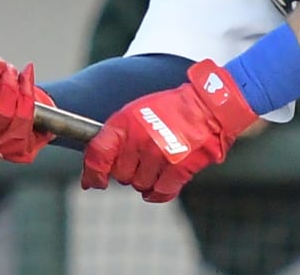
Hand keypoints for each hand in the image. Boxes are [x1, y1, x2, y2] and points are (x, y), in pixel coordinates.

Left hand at [81, 59, 257, 202]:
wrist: (207, 105)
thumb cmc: (170, 109)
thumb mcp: (136, 112)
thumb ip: (116, 137)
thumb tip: (96, 170)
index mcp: (125, 122)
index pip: (98, 153)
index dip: (93, 172)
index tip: (93, 182)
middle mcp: (140, 139)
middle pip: (120, 174)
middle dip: (127, 172)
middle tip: (140, 160)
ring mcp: (160, 154)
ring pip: (140, 184)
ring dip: (146, 181)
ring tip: (156, 163)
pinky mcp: (179, 167)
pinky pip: (160, 192)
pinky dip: (158, 193)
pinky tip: (160, 184)